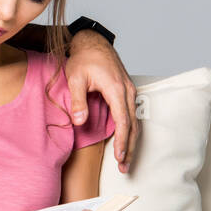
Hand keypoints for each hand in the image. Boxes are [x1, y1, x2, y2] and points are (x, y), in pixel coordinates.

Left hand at [65, 29, 138, 173]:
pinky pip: (131, 114)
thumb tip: (79, 121)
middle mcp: (127, 90)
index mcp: (116, 88)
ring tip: (125, 160)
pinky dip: (130, 130)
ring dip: (132, 141)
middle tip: (124, 167)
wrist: (92, 43)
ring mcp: (129, 91)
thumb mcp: (75, 78)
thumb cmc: (83, 59)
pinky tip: (125, 142)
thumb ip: (78, 101)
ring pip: (135, 121)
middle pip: (133, 124)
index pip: (123, 120)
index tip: (120, 157)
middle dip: (130, 148)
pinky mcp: (127, 92)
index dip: (123, 141)